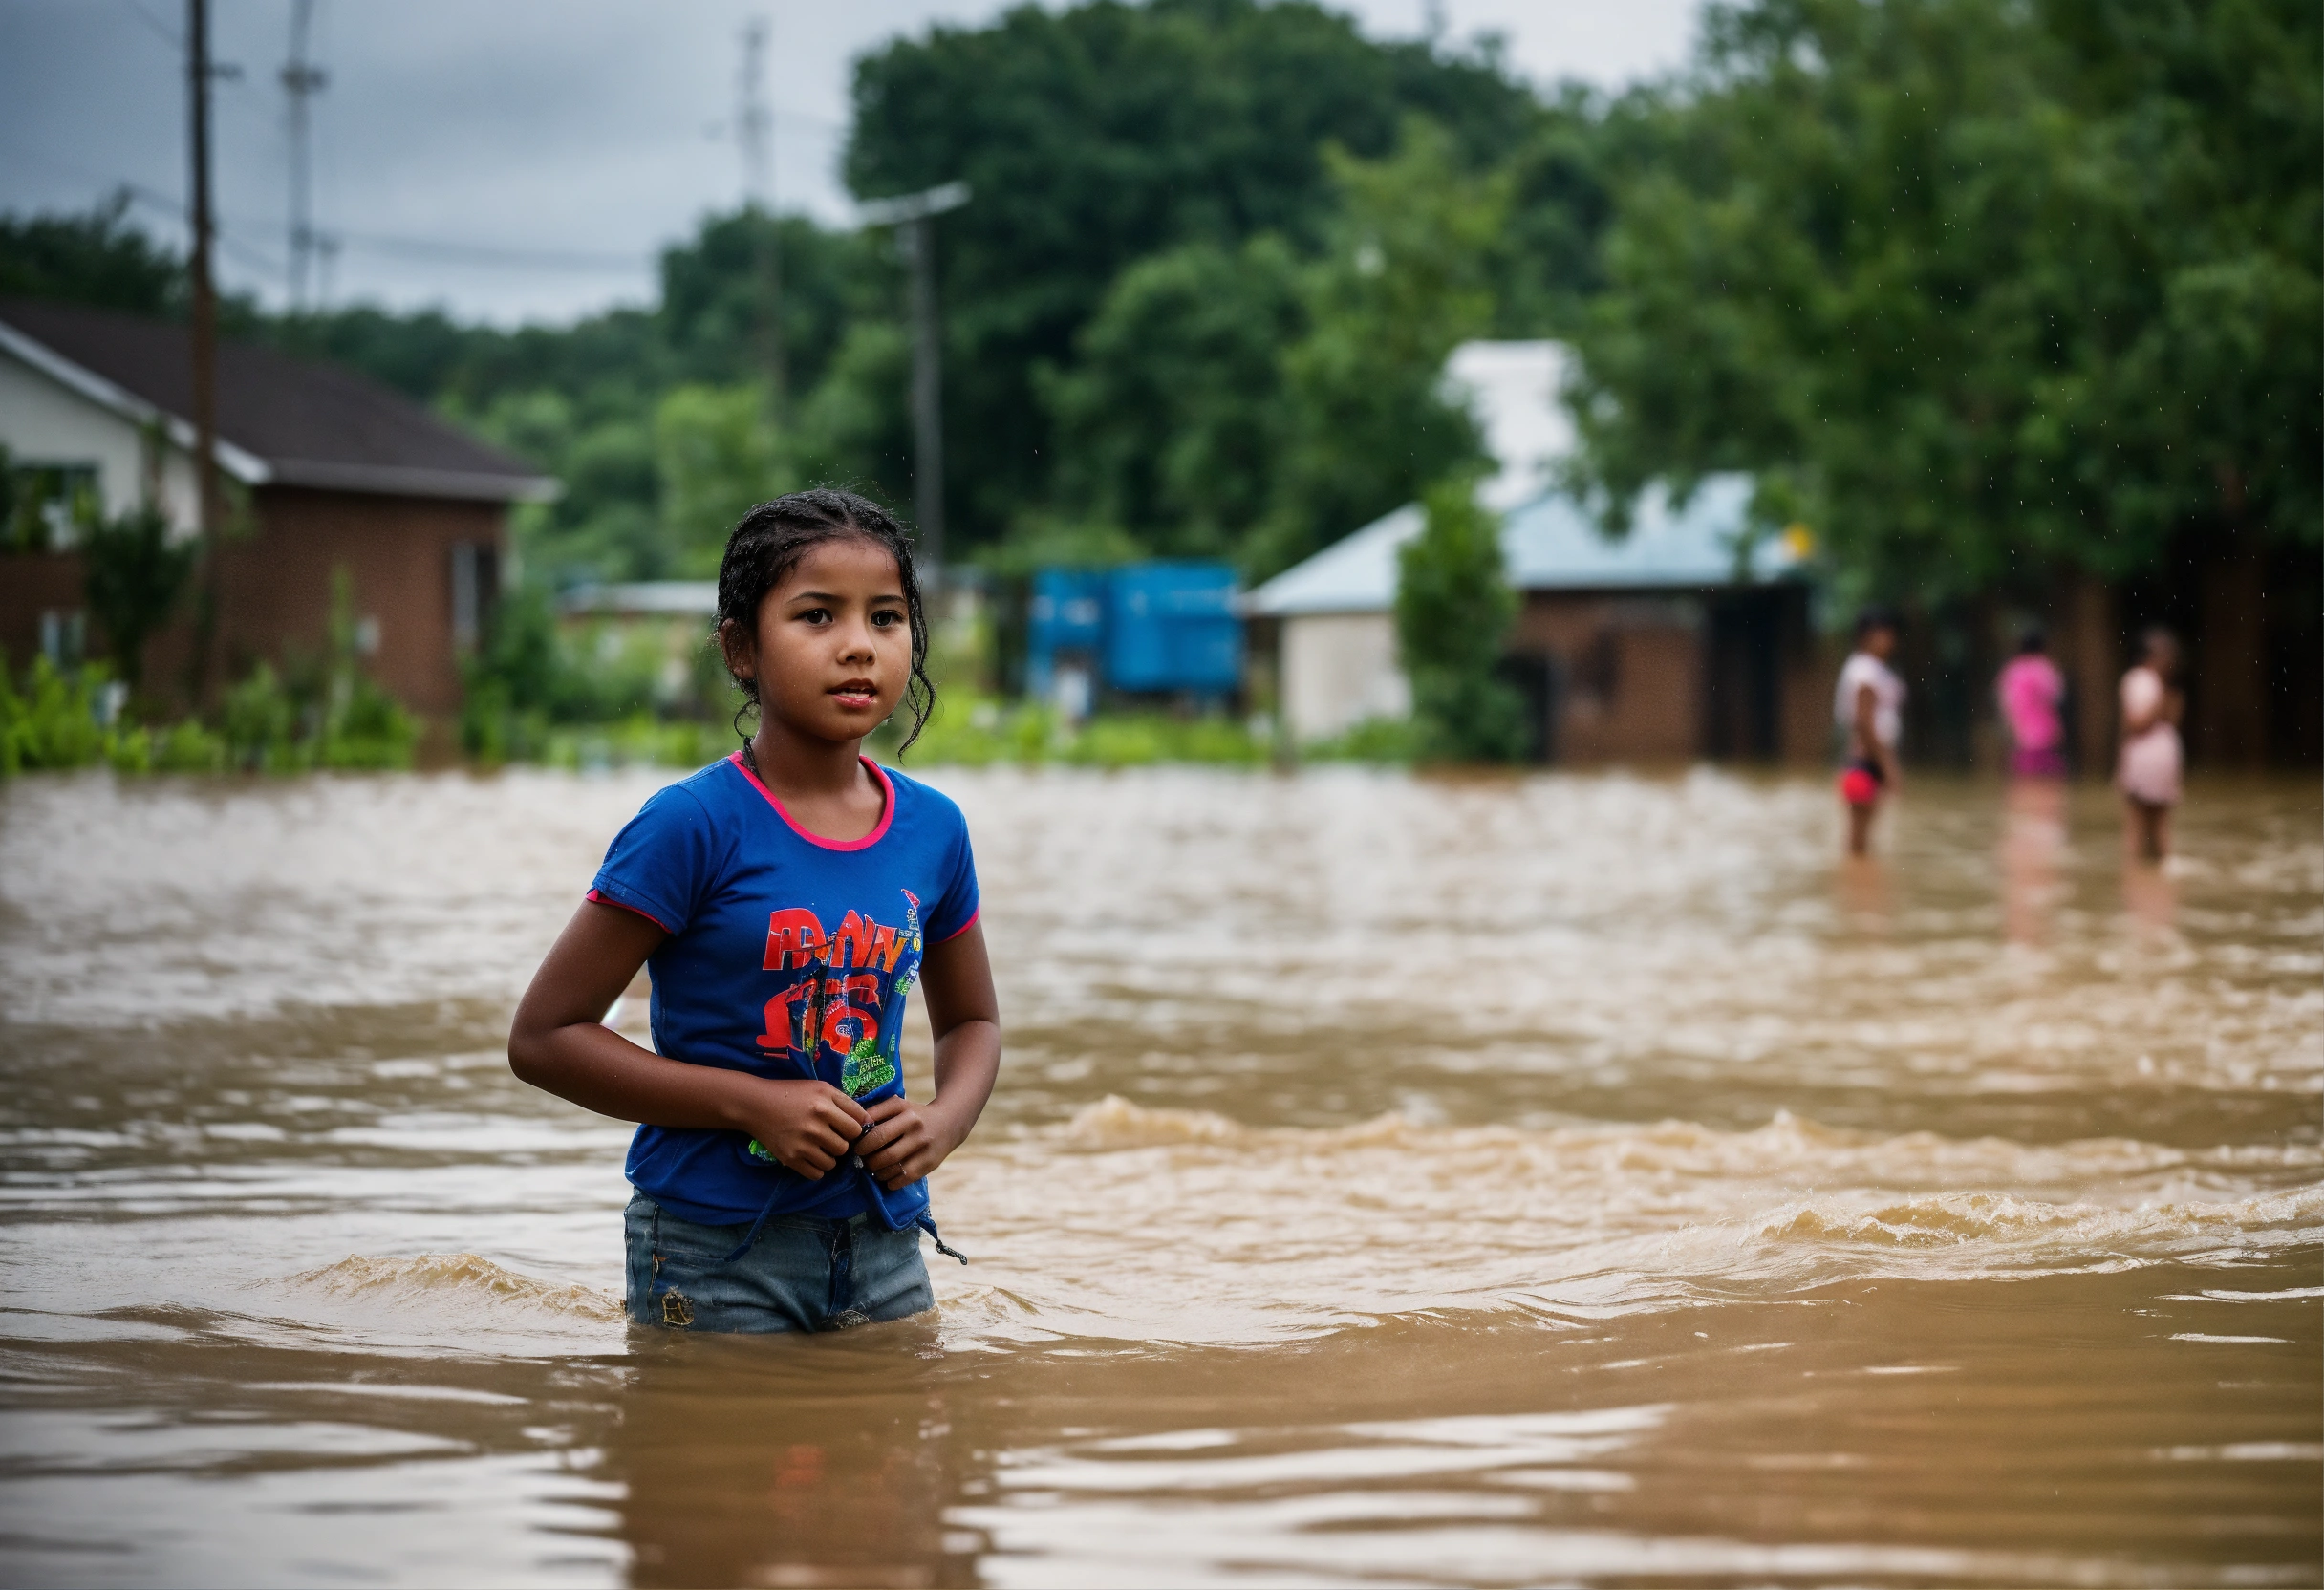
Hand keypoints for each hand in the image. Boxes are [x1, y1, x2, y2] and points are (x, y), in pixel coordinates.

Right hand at [739, 1079, 866, 1179]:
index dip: (852, 1128)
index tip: (844, 1126)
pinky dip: (817, 1167)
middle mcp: (814, 1126)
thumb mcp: (822, 1088)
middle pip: (845, 1147)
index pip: (856, 1128)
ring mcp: (801, 1145)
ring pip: (832, 1163)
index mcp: (824, 1105)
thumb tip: (870, 1123)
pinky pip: (817, 1174)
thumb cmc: (793, 1093)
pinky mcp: (790, 1158)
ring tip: (819, 1146)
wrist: (756, 1104)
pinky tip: (811, 1156)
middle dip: (840, 1143)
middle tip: (829, 1136)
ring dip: (829, 1157)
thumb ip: (847, 1103)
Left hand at [855, 1095, 962, 1189]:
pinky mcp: (930, 1165)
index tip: (857, 1148)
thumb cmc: (915, 1114)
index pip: (878, 1134)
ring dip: (878, 1172)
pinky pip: (904, 1180)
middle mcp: (918, 1132)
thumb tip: (854, 1126)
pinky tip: (888, 1176)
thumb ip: (876, 1111)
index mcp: (908, 1114)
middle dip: (869, 1161)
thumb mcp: (898, 1105)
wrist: (949, 1122)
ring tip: (875, 1168)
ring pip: (893, 1170)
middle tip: (864, 1160)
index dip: (863, 1145)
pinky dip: (891, 1181)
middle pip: (885, 1155)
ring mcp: (926, 1150)